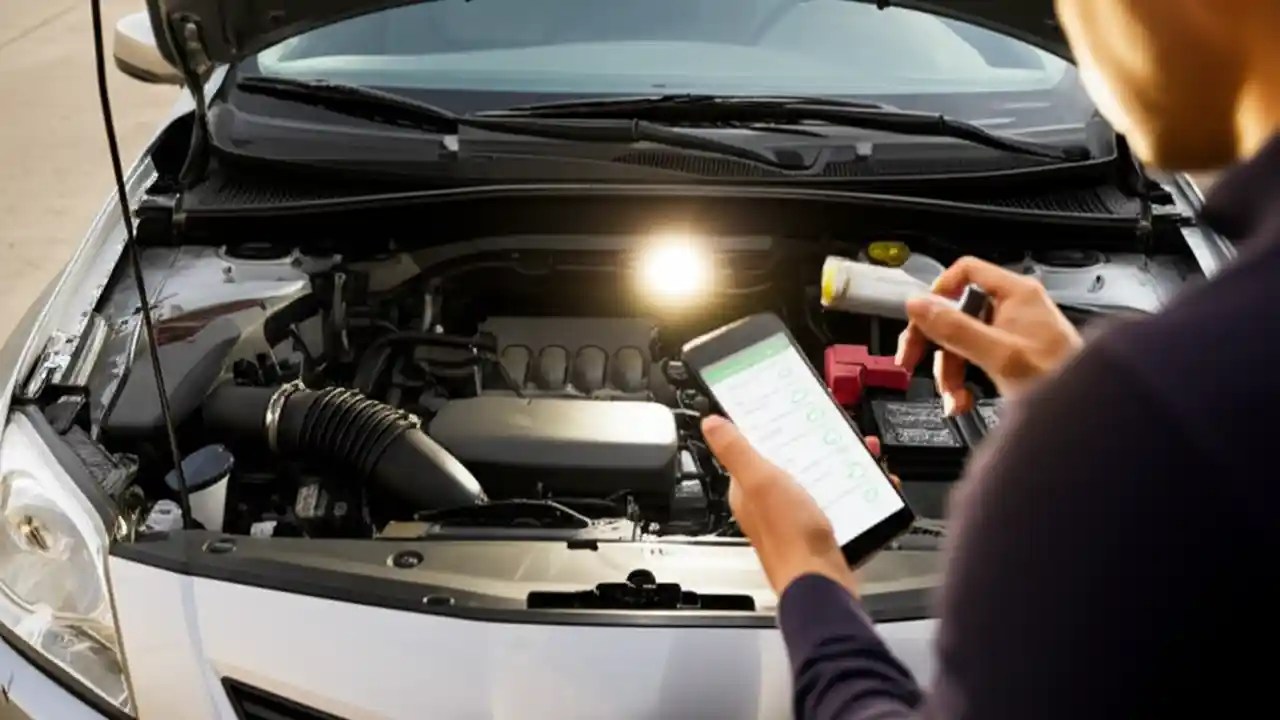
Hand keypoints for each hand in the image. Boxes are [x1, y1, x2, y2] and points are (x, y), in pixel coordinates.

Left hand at [702, 417, 896, 596]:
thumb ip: (735, 451)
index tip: (787, 412)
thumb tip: (710, 424)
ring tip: (862, 451)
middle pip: (791, 464)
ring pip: (819, 480)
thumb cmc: (788, 537)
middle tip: (834, 429)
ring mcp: (798, 518)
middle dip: (814, 445)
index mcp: (750, 491)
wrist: (821, 583)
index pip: (754, 452)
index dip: (770, 431)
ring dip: (840, 463)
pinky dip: (857, 488)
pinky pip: (840, 500)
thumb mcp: (759, 481)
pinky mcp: (823, 531)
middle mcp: (771, 505)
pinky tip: (872, 482)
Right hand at [895, 256, 1082, 414]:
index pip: (965, 272)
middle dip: (936, 343)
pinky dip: (964, 382)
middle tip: (912, 361)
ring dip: (950, 372)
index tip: (922, 319)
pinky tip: (963, 400)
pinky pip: (975, 360)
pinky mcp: (1012, 358)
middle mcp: (1014, 309)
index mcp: (1016, 294)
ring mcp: (1013, 333)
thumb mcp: (998, 354)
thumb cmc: (1061, 382)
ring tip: (953, 397)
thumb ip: (955, 328)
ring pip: (962, 342)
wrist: (1087, 417)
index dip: (939, 293)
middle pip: (956, 313)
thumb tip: (919, 305)